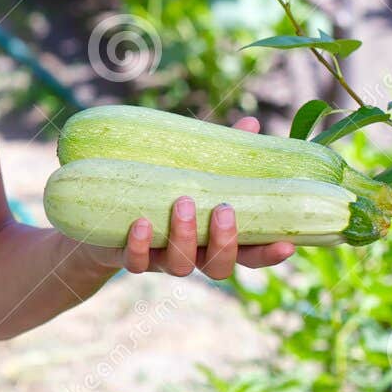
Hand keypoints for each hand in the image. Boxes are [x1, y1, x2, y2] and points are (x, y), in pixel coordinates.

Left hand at [77, 116, 298, 279]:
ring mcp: (160, 259)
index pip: (250, 255)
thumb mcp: (192, 167)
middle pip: (219, 268)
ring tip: (182, 202)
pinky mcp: (128, 257)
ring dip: (185, 236)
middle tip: (222, 209)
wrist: (103, 213)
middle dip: (225, 242)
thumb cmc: (162, 187)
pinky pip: (137, 262)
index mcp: (214, 238)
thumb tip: (252, 124)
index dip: (269, 255)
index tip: (287, 245)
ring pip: (181, 266)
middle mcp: (193, 254)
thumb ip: (222, 154)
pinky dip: (139, 245)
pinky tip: (139, 222)